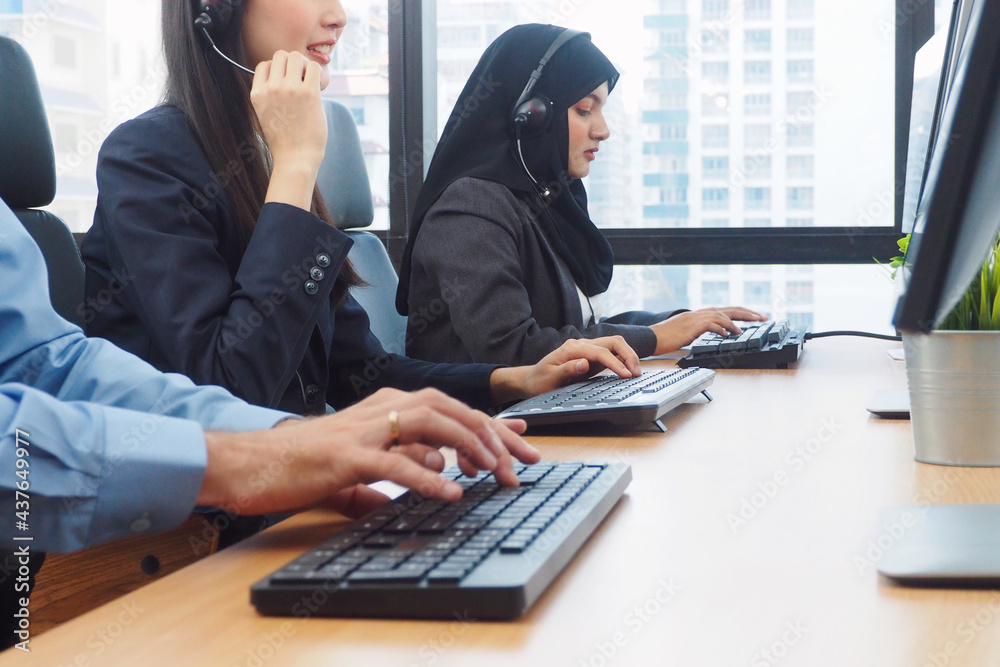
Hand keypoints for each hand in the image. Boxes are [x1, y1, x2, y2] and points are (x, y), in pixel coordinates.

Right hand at [197, 388, 540, 517]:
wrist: (249, 461)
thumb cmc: (302, 462)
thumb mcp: (359, 467)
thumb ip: (395, 471)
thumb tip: (430, 482)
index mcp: (387, 408)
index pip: (450, 409)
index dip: (489, 423)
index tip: (521, 440)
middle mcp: (382, 409)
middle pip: (452, 410)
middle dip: (493, 435)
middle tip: (522, 464)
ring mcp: (365, 430)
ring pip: (431, 424)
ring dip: (470, 448)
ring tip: (496, 474)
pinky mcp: (346, 456)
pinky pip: (395, 462)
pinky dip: (427, 476)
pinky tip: (452, 491)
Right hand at [250, 50, 327, 209]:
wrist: (295, 158)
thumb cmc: (283, 141)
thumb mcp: (263, 116)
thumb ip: (266, 96)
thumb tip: (278, 77)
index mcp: (257, 94)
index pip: (264, 65)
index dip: (276, 70)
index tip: (286, 83)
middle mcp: (271, 88)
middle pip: (280, 55)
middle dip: (291, 63)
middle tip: (300, 80)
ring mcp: (289, 89)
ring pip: (295, 56)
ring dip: (304, 65)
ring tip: (308, 81)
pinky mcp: (309, 93)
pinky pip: (313, 67)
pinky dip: (316, 72)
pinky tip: (317, 86)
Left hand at [490, 336, 640, 403]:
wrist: (532, 379)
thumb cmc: (540, 381)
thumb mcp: (550, 379)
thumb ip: (567, 369)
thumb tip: (585, 363)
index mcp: (572, 348)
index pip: (600, 352)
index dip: (616, 363)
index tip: (626, 375)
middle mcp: (581, 344)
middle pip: (612, 342)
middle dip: (628, 355)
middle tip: (636, 373)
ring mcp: (587, 349)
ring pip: (614, 345)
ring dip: (628, 355)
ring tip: (636, 372)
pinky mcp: (591, 356)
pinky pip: (611, 353)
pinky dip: (623, 359)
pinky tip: (628, 371)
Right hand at [650, 307, 766, 354]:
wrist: (651, 337)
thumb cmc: (665, 338)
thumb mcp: (686, 333)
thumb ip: (699, 331)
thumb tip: (714, 334)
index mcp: (698, 315)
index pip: (724, 310)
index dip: (741, 313)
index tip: (755, 317)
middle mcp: (699, 313)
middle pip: (728, 309)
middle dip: (748, 313)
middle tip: (763, 317)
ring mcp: (695, 318)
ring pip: (722, 315)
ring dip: (738, 321)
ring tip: (749, 327)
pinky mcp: (692, 326)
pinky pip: (712, 324)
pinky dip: (723, 328)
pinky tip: (731, 334)